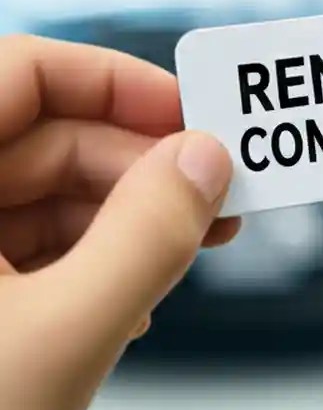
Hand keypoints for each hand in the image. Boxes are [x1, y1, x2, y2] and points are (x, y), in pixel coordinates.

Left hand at [0, 35, 239, 409]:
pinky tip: (134, 297)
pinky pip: (28, 248)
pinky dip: (91, 260)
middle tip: (216, 194)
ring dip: (124, 217)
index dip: (110, 81)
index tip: (191, 115)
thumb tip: (204, 162)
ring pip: (41, 194)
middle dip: (138, 164)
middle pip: (41, 137)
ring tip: (189, 249)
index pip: (17, 73)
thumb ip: (147, 236)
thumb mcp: (64, 336)